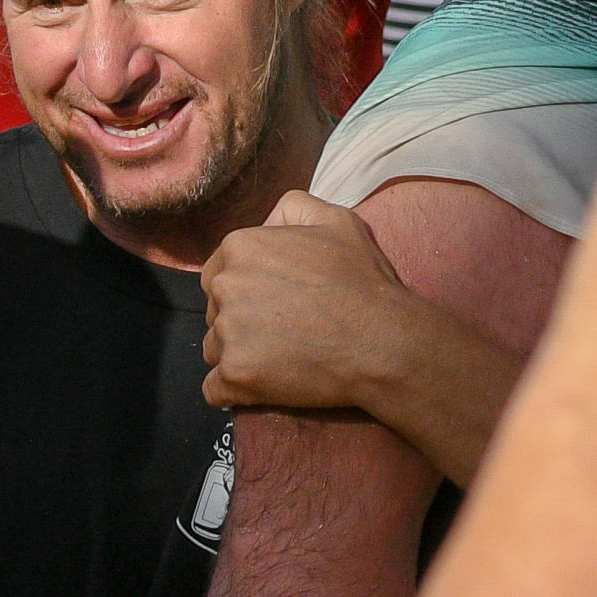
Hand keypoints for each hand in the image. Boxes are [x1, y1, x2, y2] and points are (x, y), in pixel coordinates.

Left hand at [203, 193, 446, 412]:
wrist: (381, 340)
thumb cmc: (361, 281)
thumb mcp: (336, 221)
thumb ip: (293, 207)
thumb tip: (268, 221)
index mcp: (241, 247)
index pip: (219, 271)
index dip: (248, 287)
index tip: (278, 299)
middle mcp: (225, 287)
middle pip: (215, 310)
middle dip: (241, 320)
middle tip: (284, 327)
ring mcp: (227, 334)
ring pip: (215, 348)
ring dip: (239, 354)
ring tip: (281, 355)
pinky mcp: (233, 375)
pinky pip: (215, 388)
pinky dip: (236, 389)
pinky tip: (268, 381)